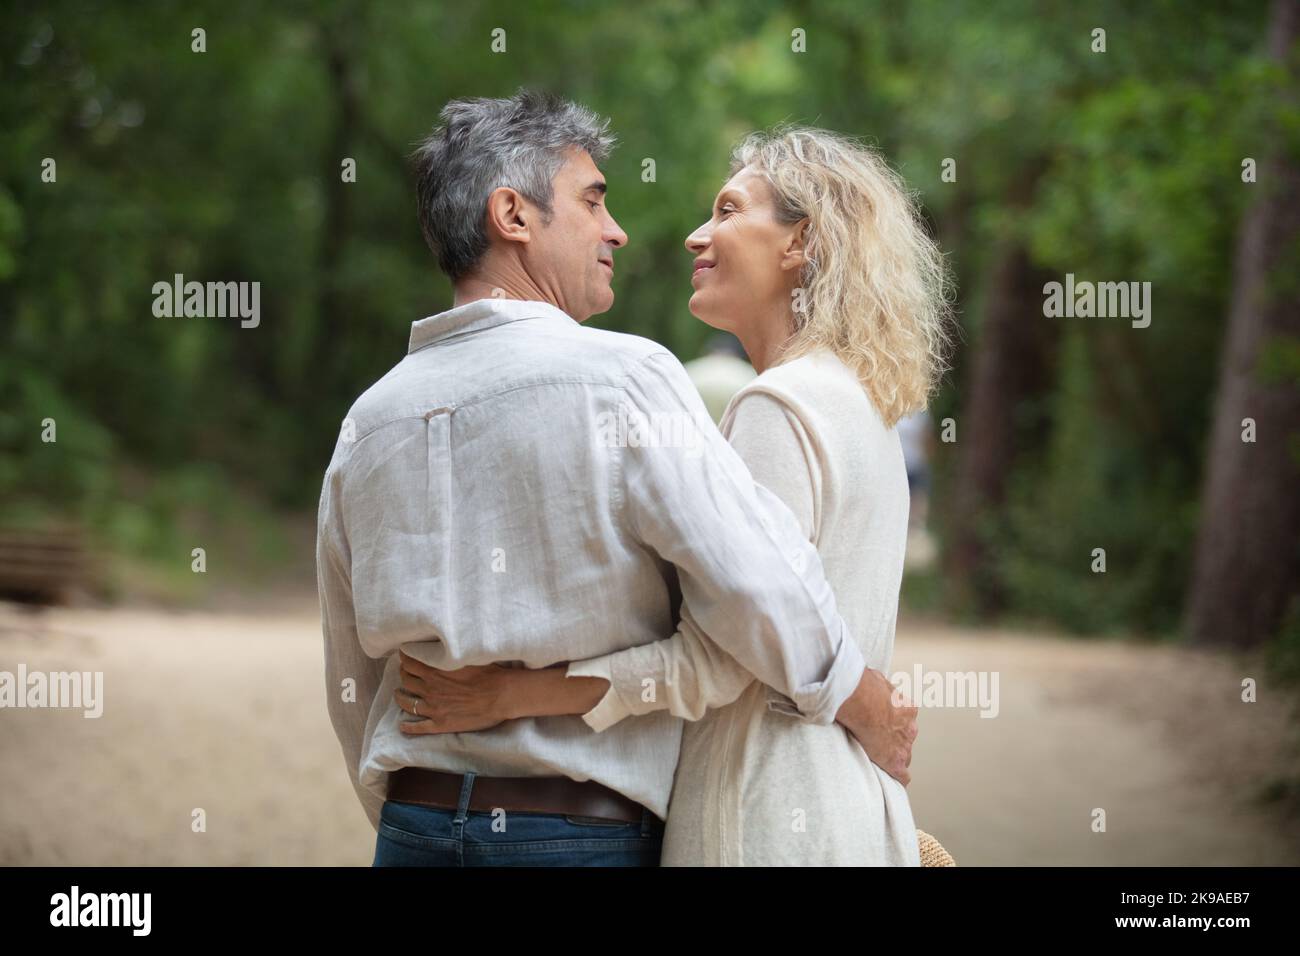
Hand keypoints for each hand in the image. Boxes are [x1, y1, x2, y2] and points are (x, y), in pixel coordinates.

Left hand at [394, 650, 514, 734]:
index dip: (404, 658)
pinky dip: (408, 727)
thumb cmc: (488, 674)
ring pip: (407, 703)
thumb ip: (449, 653)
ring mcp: (433, 708)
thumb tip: (442, 643)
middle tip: (404, 672)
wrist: (501, 696)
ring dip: (400, 697)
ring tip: (398, 694)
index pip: (410, 662)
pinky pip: (418, 727)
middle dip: (403, 675)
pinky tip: (402, 726)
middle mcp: (430, 689)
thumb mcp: (466, 656)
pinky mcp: (440, 724)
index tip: (404, 655)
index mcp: (435, 671)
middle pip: (407, 680)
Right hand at [835, 666, 917, 786]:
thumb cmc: (866, 688)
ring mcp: (904, 746)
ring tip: (882, 758)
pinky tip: (895, 780)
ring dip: (894, 755)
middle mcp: (909, 728)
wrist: (862, 702)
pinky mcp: (895, 761)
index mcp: (907, 709)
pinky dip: (898, 777)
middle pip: (906, 737)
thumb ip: (879, 686)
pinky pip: (902, 775)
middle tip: (879, 738)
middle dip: (895, 738)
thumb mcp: (876, 680)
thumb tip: (872, 682)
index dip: (894, 722)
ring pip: (904, 755)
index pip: (905, 719)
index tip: (884, 722)